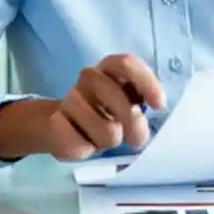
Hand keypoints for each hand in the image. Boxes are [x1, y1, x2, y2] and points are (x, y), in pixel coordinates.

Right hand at [47, 54, 167, 160]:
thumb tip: (143, 127)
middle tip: (136, 140)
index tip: (159, 105)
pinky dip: (89, 149)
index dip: (146, 82)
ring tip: (101, 138)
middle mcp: (90, 77)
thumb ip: (138, 111)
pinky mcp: (54, 121)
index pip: (127, 64)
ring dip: (110, 141)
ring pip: (106, 131)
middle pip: (118, 98)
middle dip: (134, 124)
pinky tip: (83, 142)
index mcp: (109, 69)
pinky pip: (83, 145)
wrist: (60, 127)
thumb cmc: (103, 116)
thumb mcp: (125, 108)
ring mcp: (70, 98)